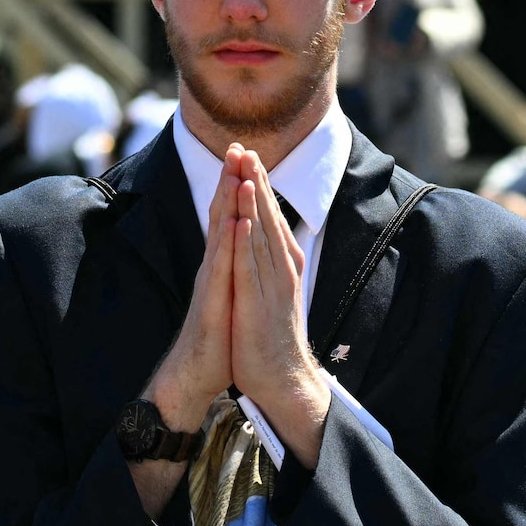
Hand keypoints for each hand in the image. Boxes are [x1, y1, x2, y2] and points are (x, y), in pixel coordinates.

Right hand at [145, 156, 241, 435]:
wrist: (195, 373)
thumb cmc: (214, 337)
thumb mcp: (227, 294)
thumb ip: (230, 269)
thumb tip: (237, 247)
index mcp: (221, 263)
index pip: (230, 216)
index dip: (237, 186)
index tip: (246, 156)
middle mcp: (213, 265)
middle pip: (222, 214)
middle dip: (231, 179)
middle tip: (238, 145)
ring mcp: (210, 280)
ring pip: (221, 232)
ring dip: (228, 200)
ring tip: (235, 169)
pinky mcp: (212, 298)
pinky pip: (222, 264)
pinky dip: (229, 240)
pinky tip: (235, 220)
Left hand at [227, 146, 329, 466]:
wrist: (282, 377)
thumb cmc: (272, 338)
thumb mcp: (271, 293)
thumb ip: (268, 267)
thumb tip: (262, 245)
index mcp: (283, 266)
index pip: (270, 218)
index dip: (260, 186)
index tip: (250, 157)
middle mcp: (281, 269)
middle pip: (268, 217)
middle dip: (257, 181)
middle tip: (247, 148)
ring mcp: (272, 284)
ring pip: (262, 234)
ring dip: (254, 201)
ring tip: (247, 170)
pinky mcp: (259, 302)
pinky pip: (252, 266)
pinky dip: (248, 241)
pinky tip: (242, 219)